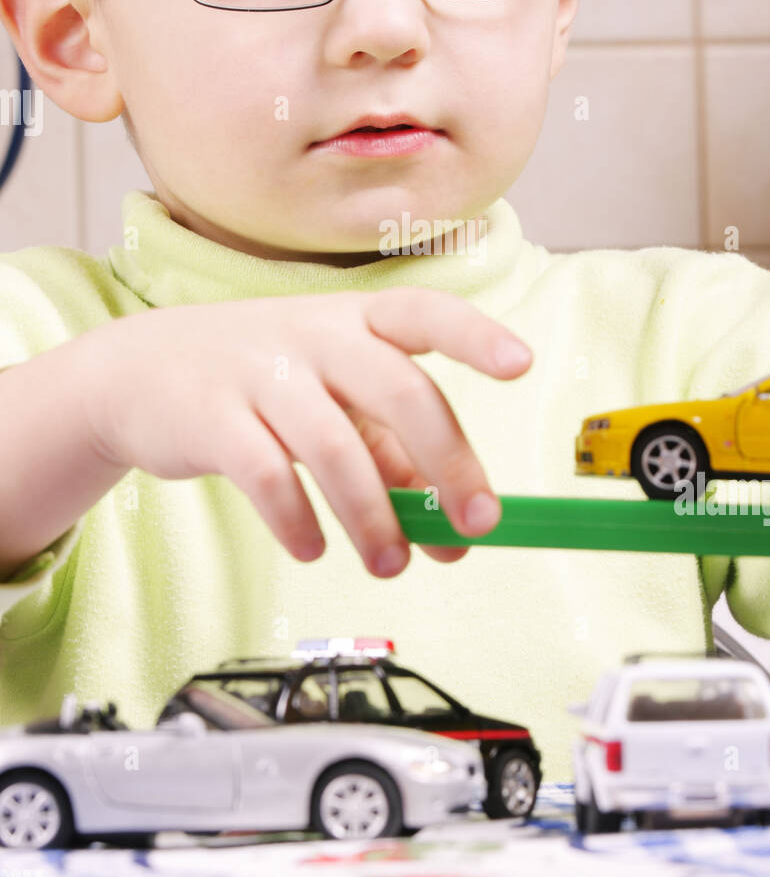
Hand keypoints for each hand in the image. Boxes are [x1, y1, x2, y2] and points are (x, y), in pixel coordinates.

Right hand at [83, 288, 531, 577]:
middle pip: (397, 389)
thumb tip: (452, 526)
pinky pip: (267, 476)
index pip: (425, 313)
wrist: (139, 371)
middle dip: (447, 463)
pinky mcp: (213, 418)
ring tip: (390, 563)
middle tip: (475, 526)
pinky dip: (298, 521)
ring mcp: (260, 371)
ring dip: (373, 516)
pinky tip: (312, 547)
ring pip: (334, 446)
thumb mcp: (330, 393)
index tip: (522, 365)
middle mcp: (314, 335)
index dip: (475, 336)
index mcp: (354, 320)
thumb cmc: (259, 380)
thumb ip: (391, 450)